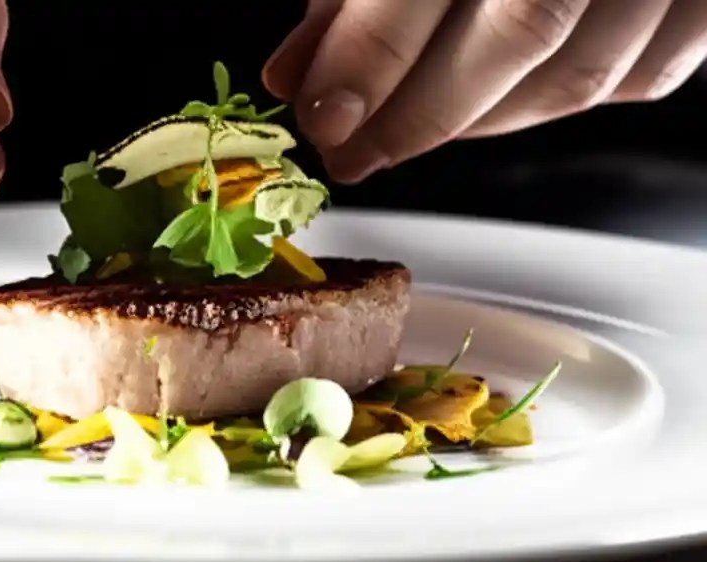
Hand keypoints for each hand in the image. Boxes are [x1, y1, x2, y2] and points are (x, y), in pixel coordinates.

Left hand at [264, 0, 706, 183]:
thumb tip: (299, 71)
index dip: (371, 57)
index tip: (323, 115)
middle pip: (519, 31)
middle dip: (417, 114)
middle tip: (350, 153)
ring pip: (577, 72)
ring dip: (478, 122)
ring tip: (405, 134)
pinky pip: (639, 77)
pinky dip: (552, 104)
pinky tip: (492, 107)